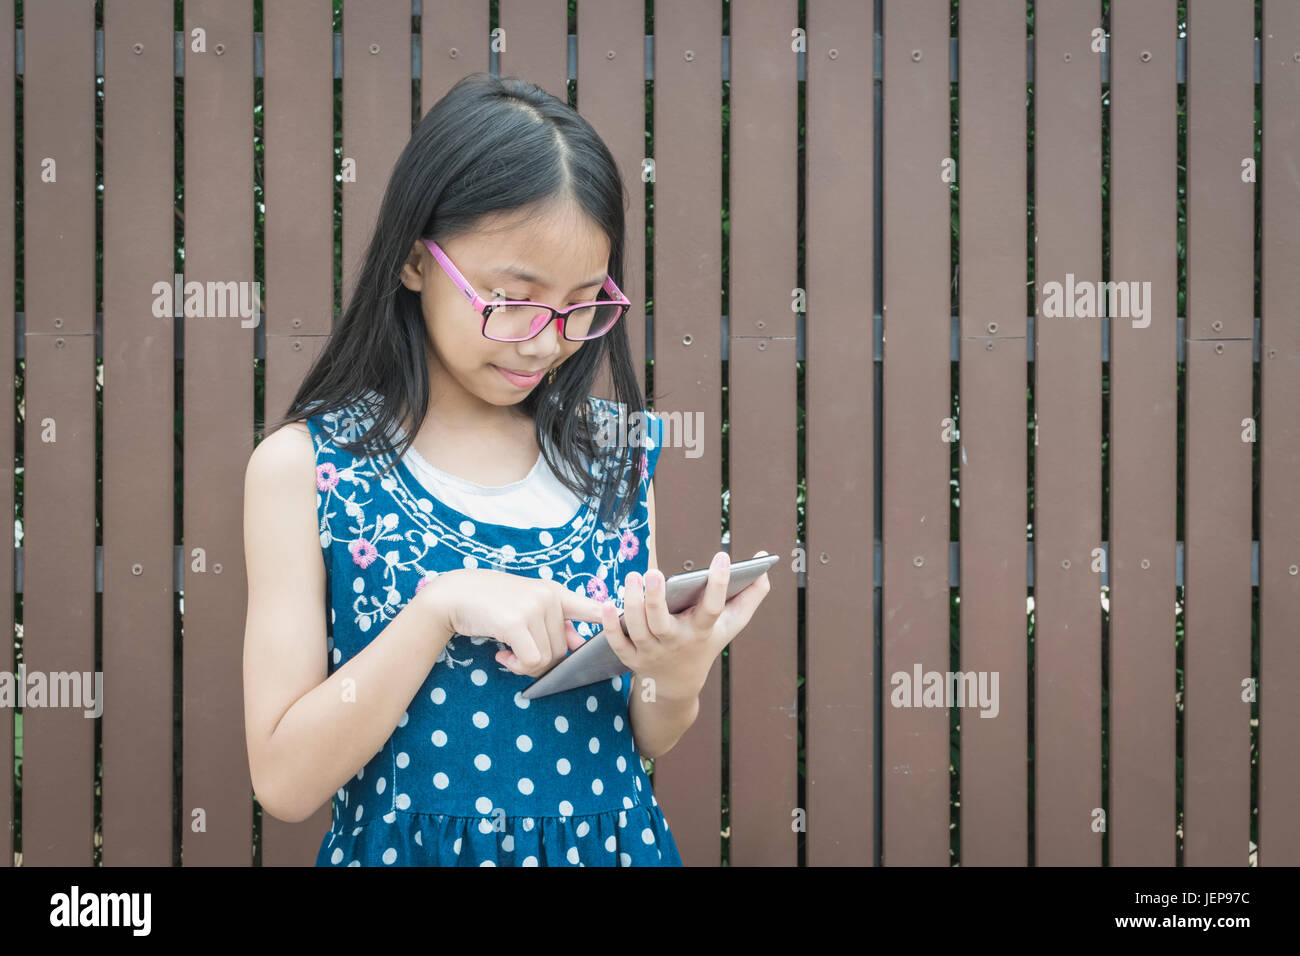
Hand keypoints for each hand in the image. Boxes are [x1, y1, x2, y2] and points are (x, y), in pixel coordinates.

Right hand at [419, 569, 608, 677]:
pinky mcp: (515, 622)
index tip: (630, 623)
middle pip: (563, 650)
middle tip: (515, 653)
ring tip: (507, 651)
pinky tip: (500, 654)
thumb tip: (577, 645)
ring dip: (525, 664)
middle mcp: (548, 596)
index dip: (610, 619)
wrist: (455, 594)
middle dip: (542, 659)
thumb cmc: (491, 603)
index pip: (591, 607)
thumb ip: (553, 623)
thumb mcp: (526, 607)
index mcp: (554, 592)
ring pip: (547, 658)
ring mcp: (533, 607)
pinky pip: (531, 660)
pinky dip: (516, 666)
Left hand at [601, 550, 773, 699]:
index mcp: (702, 631)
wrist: (678, 686)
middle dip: (656, 599)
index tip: (723, 556)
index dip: (719, 583)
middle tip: (653, 572)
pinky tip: (605, 604)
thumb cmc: (707, 642)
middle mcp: (675, 642)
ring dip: (631, 604)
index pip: (713, 608)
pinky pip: (618, 642)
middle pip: (663, 624)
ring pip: (638, 629)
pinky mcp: (631, 657)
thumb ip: (751, 595)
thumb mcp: (731, 623)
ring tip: (632, 576)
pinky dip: (608, 626)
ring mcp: (652, 652)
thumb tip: (764, 563)